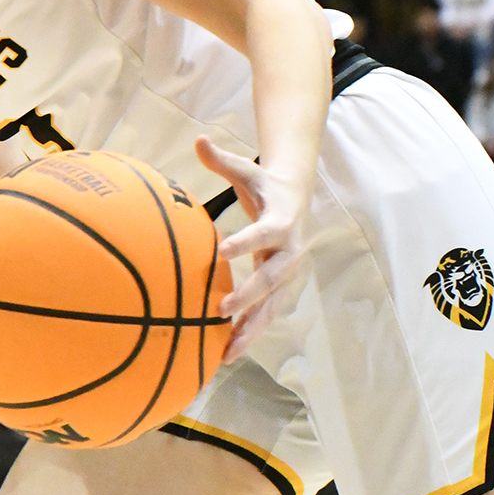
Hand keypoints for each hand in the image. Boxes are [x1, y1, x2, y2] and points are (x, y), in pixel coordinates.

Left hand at [197, 137, 310, 364]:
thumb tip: (198, 139)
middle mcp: (289, 253)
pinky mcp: (281, 290)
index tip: (221, 251)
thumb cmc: (262, 185)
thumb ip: (221, 159)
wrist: (296, 199)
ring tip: (226, 353)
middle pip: (272, 279)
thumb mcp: (245, 171)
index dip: (246, 242)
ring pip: (272, 307)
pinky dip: (249, 334)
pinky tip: (226, 354)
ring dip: (250, 330)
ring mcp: (287, 275)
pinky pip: (266, 316)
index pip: (264, 233)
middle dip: (249, 296)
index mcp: (281, 222)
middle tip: (220, 309)